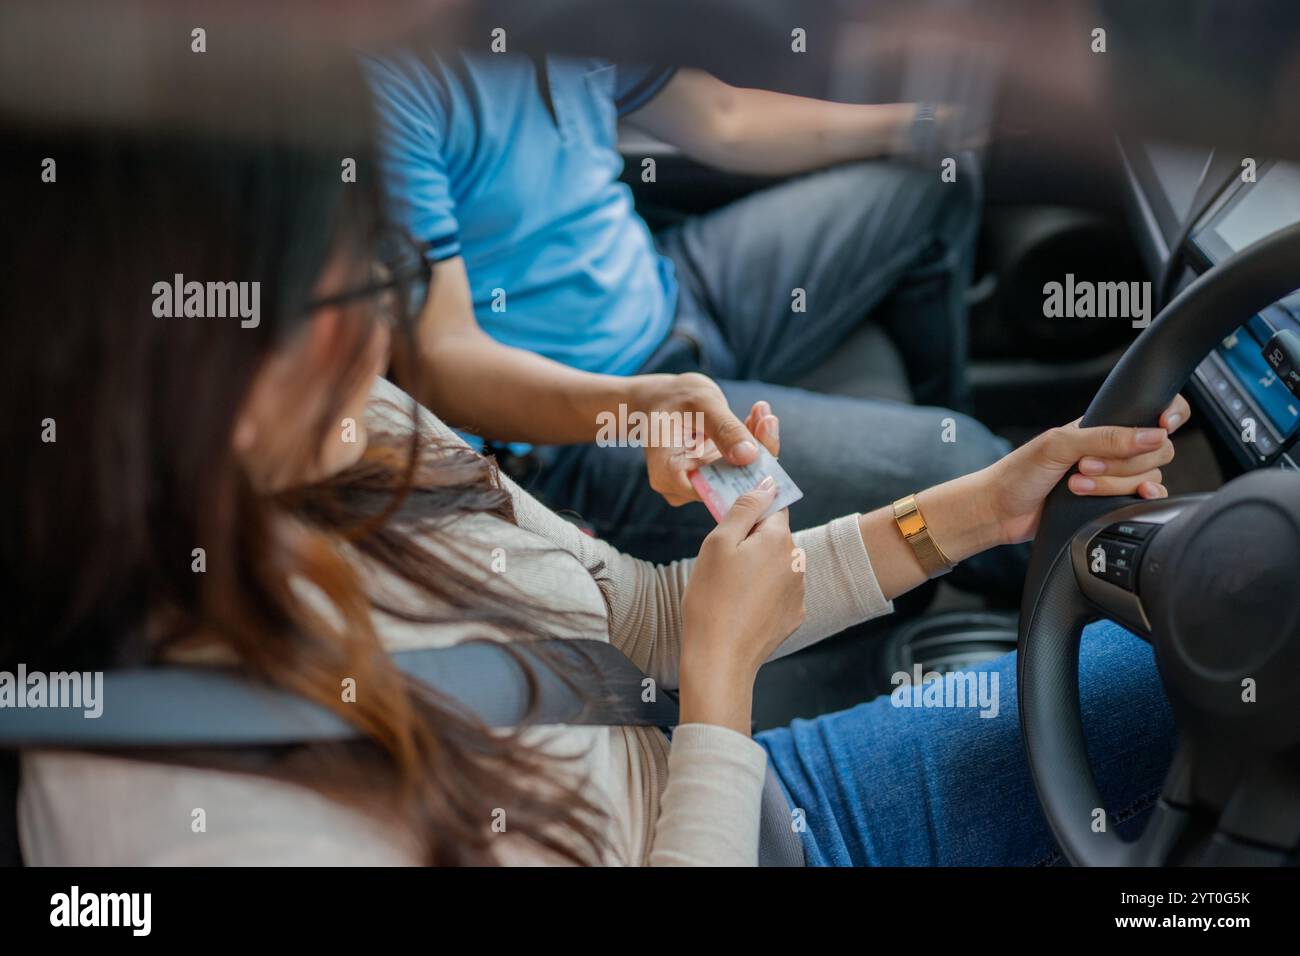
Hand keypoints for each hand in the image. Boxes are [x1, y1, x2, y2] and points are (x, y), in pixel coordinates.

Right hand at [631, 372, 779, 505]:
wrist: (667, 398)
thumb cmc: (675, 397)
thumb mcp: (701, 403)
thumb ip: (724, 428)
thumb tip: (748, 456)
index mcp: (666, 472)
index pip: (708, 491)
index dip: (740, 481)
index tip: (764, 453)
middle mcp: (681, 486)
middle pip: (728, 485)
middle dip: (755, 455)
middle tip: (768, 421)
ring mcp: (698, 484)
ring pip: (739, 477)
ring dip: (757, 446)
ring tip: (762, 415)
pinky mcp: (714, 478)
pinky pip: (740, 469)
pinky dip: (753, 446)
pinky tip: (758, 419)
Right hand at [678, 479, 804, 732]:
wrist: (720, 659)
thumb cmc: (712, 598)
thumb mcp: (718, 543)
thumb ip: (744, 508)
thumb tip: (767, 484)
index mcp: (780, 539)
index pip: (772, 507)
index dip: (750, 511)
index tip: (730, 525)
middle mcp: (798, 561)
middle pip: (774, 537)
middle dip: (751, 543)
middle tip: (721, 564)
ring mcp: (799, 591)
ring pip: (776, 565)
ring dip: (757, 568)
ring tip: (729, 589)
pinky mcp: (794, 615)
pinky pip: (778, 591)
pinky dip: (762, 594)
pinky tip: (741, 607)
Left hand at [982, 395, 1191, 544]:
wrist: (999, 511)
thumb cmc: (1018, 472)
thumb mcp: (1058, 445)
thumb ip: (1105, 438)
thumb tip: (1153, 435)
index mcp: (1101, 426)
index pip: (1153, 411)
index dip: (1169, 416)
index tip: (1162, 426)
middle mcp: (1113, 449)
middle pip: (1157, 449)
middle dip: (1123, 462)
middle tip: (1083, 466)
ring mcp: (1115, 477)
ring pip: (1149, 475)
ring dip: (1114, 483)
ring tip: (1077, 486)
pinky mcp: (1113, 503)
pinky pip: (1147, 500)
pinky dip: (1140, 499)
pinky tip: (1126, 499)